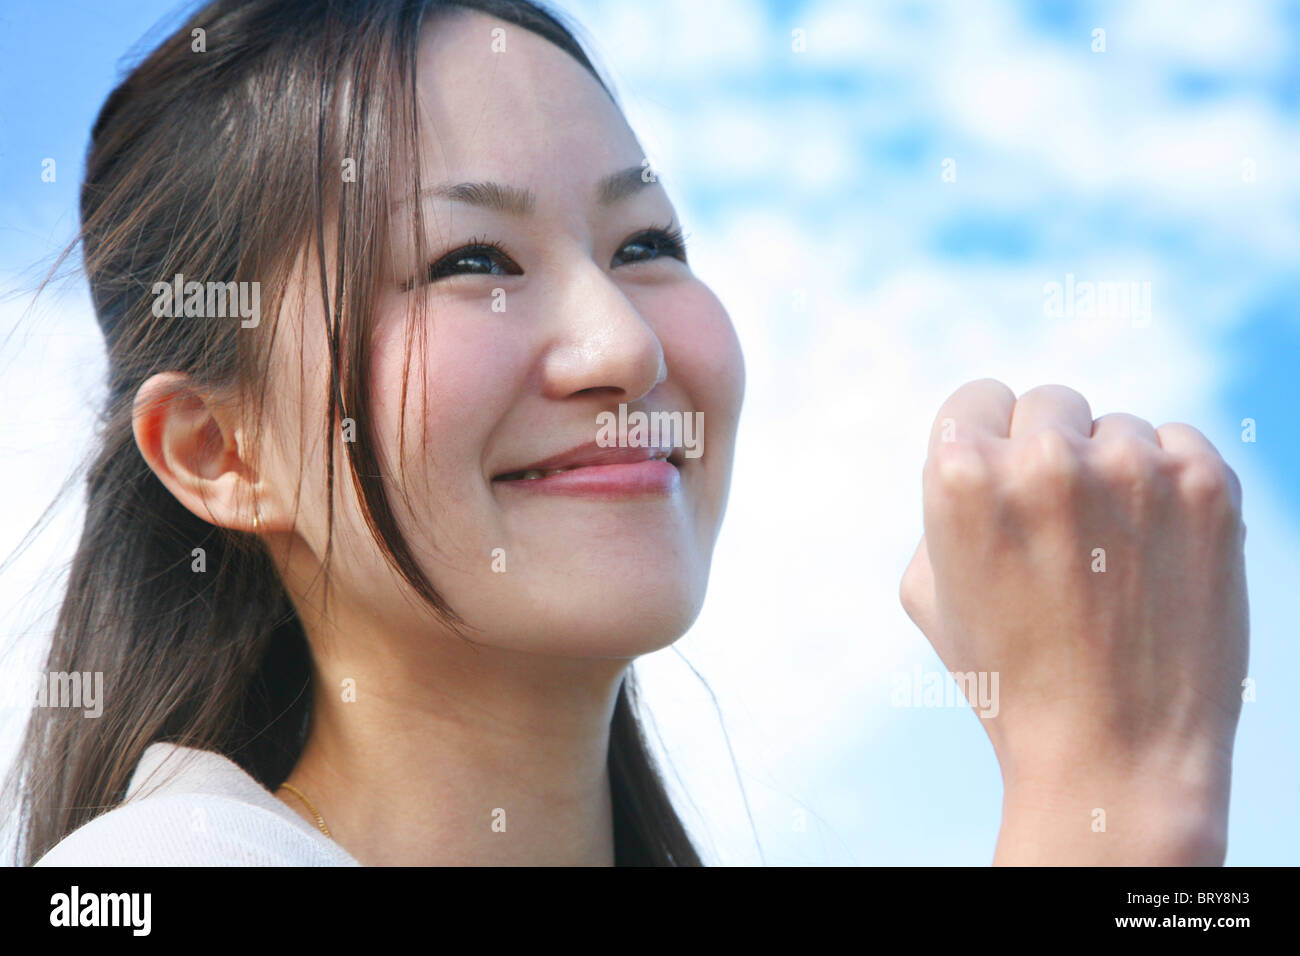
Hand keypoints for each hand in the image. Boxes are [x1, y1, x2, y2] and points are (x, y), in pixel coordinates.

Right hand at [900, 379, 1248, 863]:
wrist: (1115, 755)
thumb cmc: (1008, 680)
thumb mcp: (928, 591)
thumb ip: (943, 505)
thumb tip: (982, 453)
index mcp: (960, 476)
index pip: (975, 398)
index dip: (984, 444)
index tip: (1003, 486)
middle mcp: (1045, 457)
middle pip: (1048, 403)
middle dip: (1048, 452)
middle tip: (1059, 530)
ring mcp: (1132, 468)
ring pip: (1115, 429)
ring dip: (1110, 474)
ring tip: (1109, 558)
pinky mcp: (1206, 486)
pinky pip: (1177, 445)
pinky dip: (1167, 486)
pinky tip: (1154, 552)